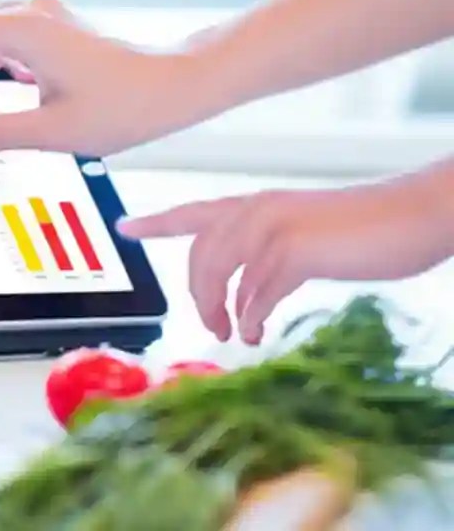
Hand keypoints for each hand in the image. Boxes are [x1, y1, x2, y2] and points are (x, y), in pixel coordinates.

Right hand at [0, 0, 213, 157]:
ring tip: (10, 102)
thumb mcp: (51, 131)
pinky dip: (5, 67)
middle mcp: (34, 16)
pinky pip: (10, 41)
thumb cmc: (126, 105)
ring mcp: (47, 20)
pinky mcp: (57, 30)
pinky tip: (31, 92)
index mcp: (26, 32)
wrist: (177, 86)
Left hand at [118, 170, 453, 344]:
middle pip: (199, 256)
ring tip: (232, 332)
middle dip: (197, 295)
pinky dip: (251, 316)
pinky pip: (256, 292)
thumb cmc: (365, 232)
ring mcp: (275, 227)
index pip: (192, 213)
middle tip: (212, 327)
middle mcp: (257, 209)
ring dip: (220, 309)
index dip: (155, 222)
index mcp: (255, 204)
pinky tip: (255, 331)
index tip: (122, 228)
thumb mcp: (303, 240)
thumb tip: (241, 300)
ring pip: (221, 274)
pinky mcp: (296, 250)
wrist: (415, 216)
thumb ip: (265, 258)